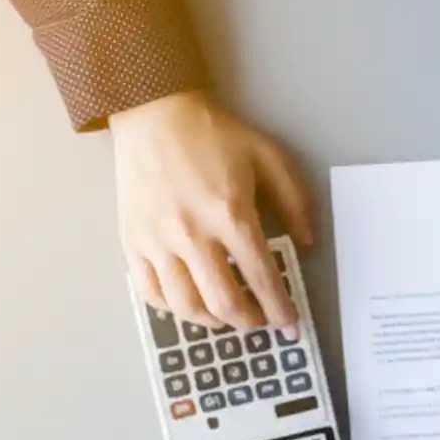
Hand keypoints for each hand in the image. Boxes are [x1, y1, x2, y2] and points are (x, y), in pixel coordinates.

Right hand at [111, 90, 312, 330]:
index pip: (261, 278)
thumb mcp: (269, 157)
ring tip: (227, 316)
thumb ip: (295, 201)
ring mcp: (157, 243)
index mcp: (231, 214)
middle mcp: (193, 235)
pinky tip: (190, 304)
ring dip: (213, 322)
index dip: (280, 308)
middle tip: (260, 321)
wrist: (154, 114)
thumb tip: (307, 244)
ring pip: (187, 306)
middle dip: (249, 322)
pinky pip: (151, 294)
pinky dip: (173, 309)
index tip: (290, 325)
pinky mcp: (132, 243)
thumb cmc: (213, 135)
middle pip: (224, 302)